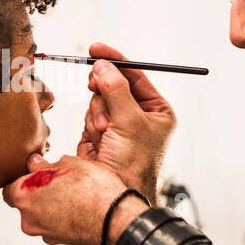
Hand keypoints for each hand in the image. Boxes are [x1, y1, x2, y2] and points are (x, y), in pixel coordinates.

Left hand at [2, 153, 144, 244]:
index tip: (36, 173)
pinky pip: (54, 224)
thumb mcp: (68, 164)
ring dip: (50, 204)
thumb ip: (45, 165)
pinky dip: (61, 217)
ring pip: (40, 214)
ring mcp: (43, 232)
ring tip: (72, 193)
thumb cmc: (93, 190)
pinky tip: (78, 207)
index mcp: (22, 195)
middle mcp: (27, 218)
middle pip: (24, 202)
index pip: (9, 186)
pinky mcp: (59, 241)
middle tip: (57, 181)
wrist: (116, 219)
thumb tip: (35, 163)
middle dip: (37, 192)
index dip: (23, 178)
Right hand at [76, 42, 176, 199]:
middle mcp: (139, 116)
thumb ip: (116, 89)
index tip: (96, 50)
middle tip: (96, 92)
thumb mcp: (131, 121)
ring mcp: (118, 126)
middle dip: (104, 95)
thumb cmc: (134, 164)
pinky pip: (87, 117)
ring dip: (97, 115)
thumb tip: (103, 66)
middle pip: (112, 85)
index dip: (116, 60)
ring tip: (105, 134)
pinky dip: (89, 127)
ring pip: (96, 101)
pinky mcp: (99, 136)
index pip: (136, 75)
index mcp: (157, 110)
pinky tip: (98, 143)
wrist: (115, 195)